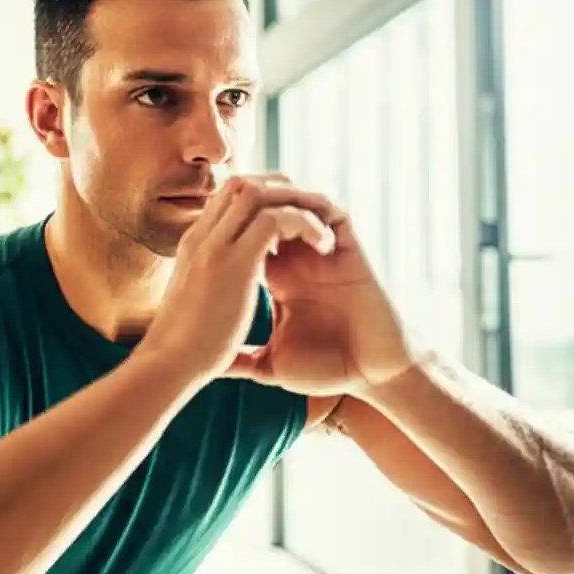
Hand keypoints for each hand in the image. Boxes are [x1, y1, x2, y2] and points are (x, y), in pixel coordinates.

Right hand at [135, 177, 331, 383]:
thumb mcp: (193, 305)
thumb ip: (207, 289)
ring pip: (260, 192)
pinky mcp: (233, 263)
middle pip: (243, 184)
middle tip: (311, 219)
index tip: (289, 225)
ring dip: (297, 204)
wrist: (166, 366)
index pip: (228, 198)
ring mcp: (214, 246)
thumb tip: (217, 301)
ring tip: (321, 232)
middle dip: (282, 192)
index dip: (262, 200)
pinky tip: (322, 247)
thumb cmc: (181, 348)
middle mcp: (201, 237)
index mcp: (193, 245)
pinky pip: (277, 220)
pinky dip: (305, 224)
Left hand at [220, 175, 417, 396]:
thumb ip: (241, 361)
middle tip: (224, 209)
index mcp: (279, 277)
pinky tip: (294, 219)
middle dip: (246, 204)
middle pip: (268, 210)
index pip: (246, 237)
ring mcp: (325, 252)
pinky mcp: (350, 251)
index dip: (225, 227)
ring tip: (256, 208)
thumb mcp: (271, 365)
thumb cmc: (326, 370)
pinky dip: (314, 208)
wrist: (373, 373)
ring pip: (298, 203)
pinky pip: (332, 213)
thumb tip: (207, 369)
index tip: (200, 232)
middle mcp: (300, 259)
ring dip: (278, 201)